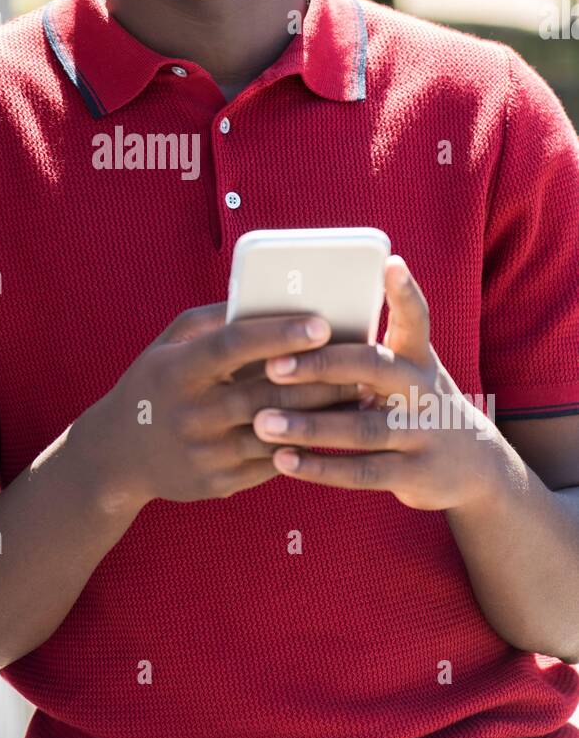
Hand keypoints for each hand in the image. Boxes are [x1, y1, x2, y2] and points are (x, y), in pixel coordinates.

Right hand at [70, 303, 363, 510]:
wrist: (117, 456)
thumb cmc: (154, 383)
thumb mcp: (169, 343)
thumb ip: (215, 321)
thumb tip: (266, 297)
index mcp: (178, 370)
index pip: (233, 347)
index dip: (278, 334)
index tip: (321, 323)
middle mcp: (191, 413)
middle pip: (267, 392)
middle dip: (320, 376)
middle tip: (362, 358)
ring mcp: (205, 453)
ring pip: (278, 432)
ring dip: (324, 414)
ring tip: (360, 393)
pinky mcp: (218, 484)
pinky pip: (273, 463)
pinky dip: (307, 445)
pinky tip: (334, 429)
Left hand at [252, 256, 506, 511]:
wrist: (475, 467)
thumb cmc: (414, 404)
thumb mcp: (406, 372)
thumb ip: (364, 353)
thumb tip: (293, 327)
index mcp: (418, 357)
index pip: (416, 318)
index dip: (405, 291)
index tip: (390, 263)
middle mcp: (424, 390)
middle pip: (374, 368)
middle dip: (322, 365)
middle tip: (273, 365)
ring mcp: (424, 433)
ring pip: (362, 428)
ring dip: (309, 426)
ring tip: (263, 423)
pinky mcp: (416, 474)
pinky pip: (363, 472)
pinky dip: (320, 467)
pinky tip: (283, 460)